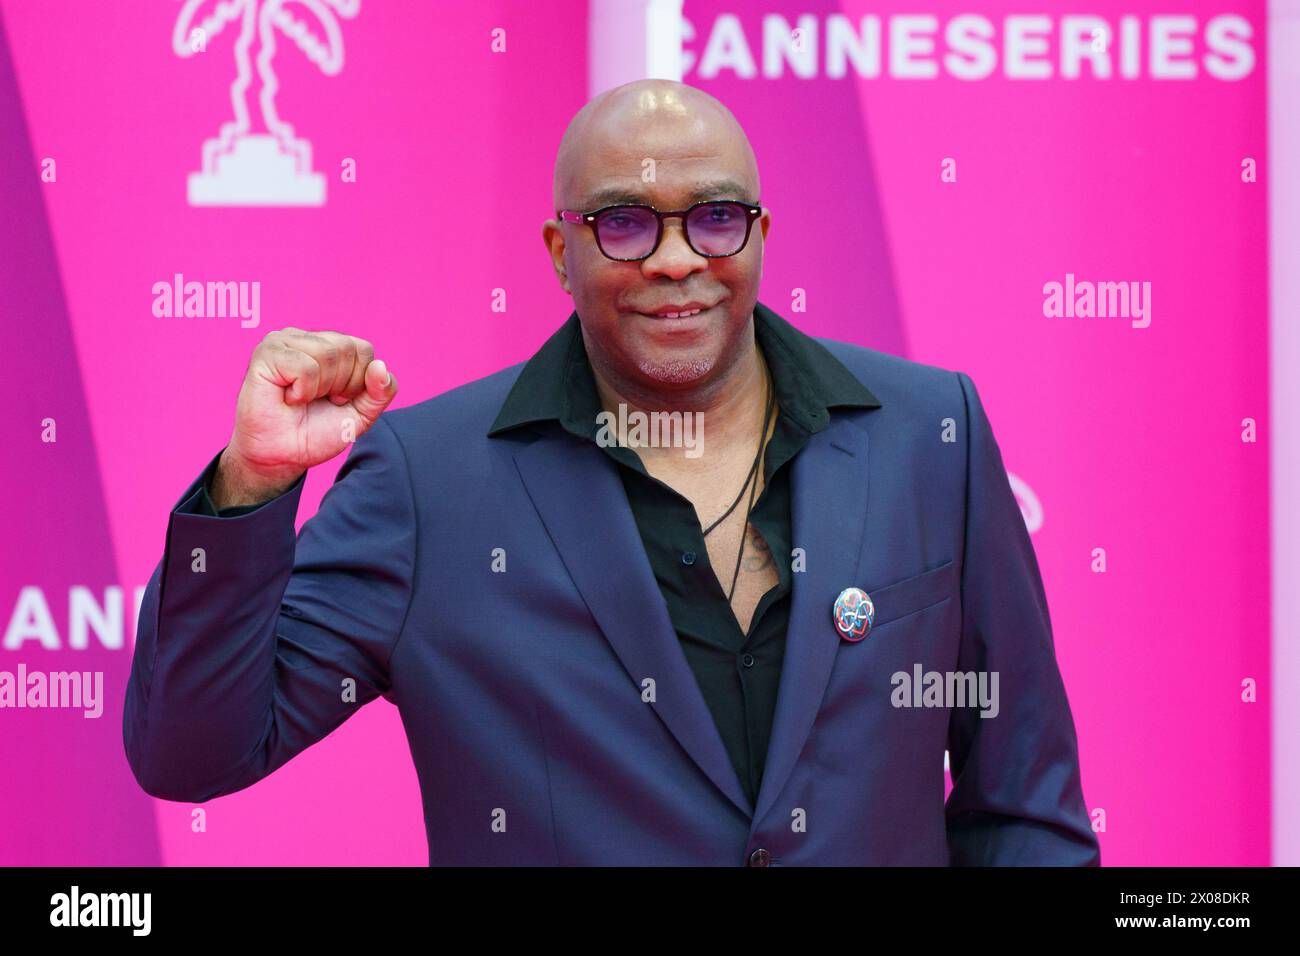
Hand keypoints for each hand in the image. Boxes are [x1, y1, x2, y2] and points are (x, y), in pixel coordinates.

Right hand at [213, 328, 398, 506]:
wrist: (281, 457)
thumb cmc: (315, 432)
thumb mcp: (361, 414)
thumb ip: (381, 392)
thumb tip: (380, 366)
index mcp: (328, 345)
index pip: (363, 349)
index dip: (357, 382)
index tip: (336, 399)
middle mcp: (305, 338)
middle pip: (347, 349)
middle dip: (340, 385)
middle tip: (317, 401)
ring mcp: (282, 341)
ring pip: (328, 354)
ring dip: (321, 388)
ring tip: (301, 399)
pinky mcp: (266, 353)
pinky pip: (305, 366)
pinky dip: (303, 391)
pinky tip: (288, 398)